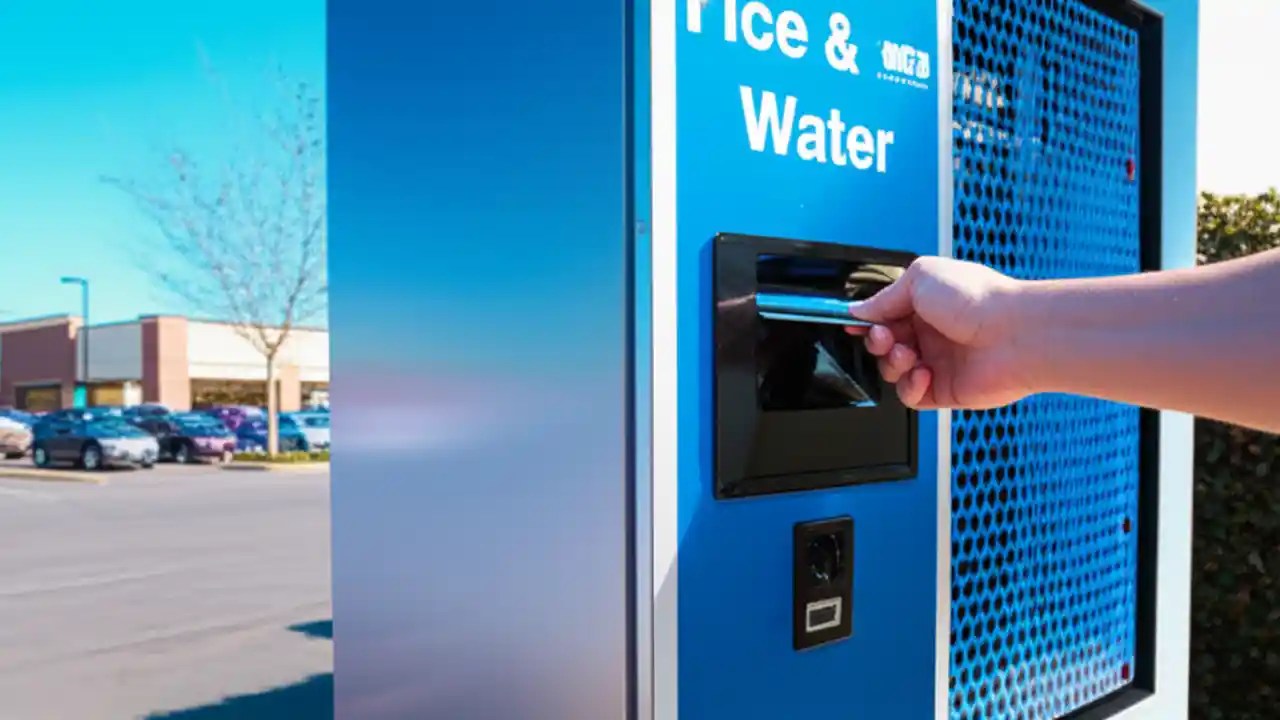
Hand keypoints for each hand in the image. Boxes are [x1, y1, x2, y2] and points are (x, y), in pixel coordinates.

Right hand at [847, 257, 1029, 409]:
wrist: (1017, 335)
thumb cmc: (978, 300)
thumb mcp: (920, 278)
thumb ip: (885, 297)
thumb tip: (859, 310)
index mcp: (927, 303)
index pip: (886, 315)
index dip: (869, 320)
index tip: (855, 324)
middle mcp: (933, 333)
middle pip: (886, 344)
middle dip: (878, 341)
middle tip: (885, 338)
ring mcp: (939, 362)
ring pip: (894, 371)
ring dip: (892, 363)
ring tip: (908, 355)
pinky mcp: (945, 389)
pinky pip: (911, 395)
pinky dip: (909, 387)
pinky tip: (923, 373)